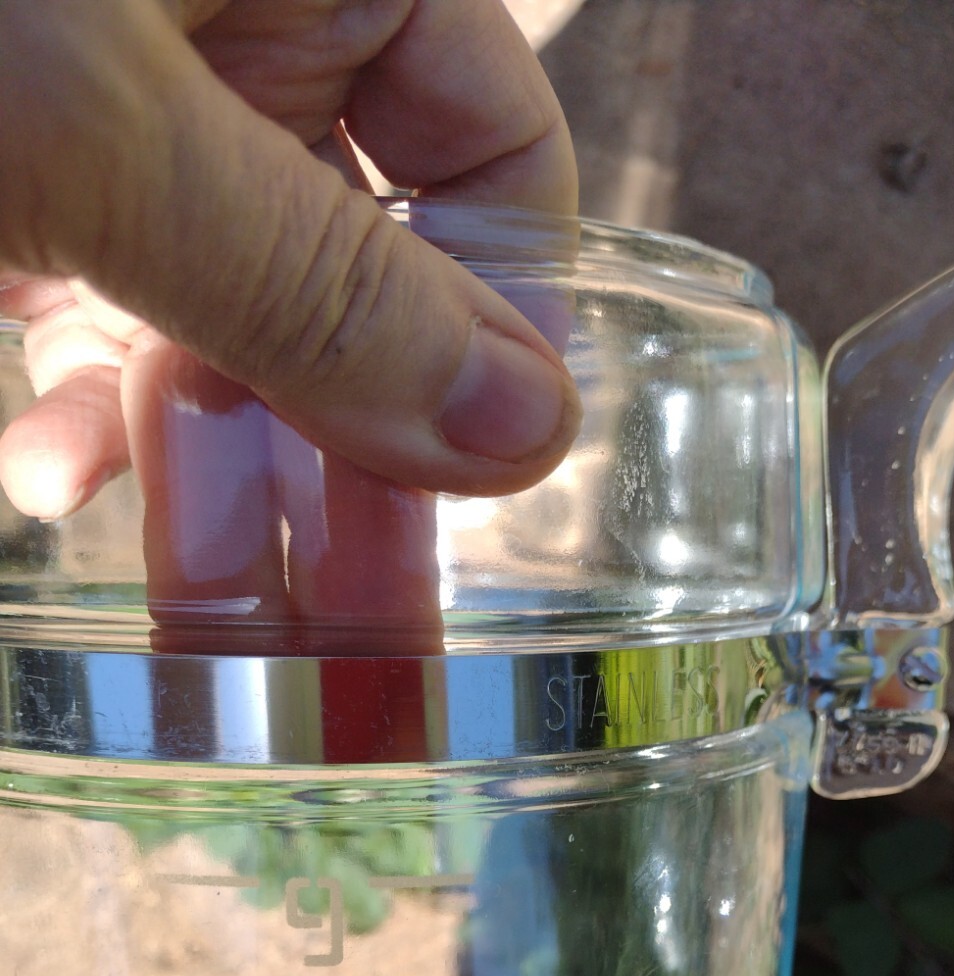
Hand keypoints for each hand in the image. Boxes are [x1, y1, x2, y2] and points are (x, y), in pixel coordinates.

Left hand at [0, 0, 580, 520]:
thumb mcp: (105, 136)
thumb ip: (318, 288)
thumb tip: (526, 428)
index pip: (497, 137)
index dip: (501, 315)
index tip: (462, 464)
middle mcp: (245, 29)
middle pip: (367, 256)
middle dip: (336, 422)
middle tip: (328, 564)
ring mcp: (131, 100)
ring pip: (237, 307)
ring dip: (200, 441)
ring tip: (171, 549)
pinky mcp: (40, 170)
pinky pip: (106, 306)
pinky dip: (91, 400)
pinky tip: (48, 469)